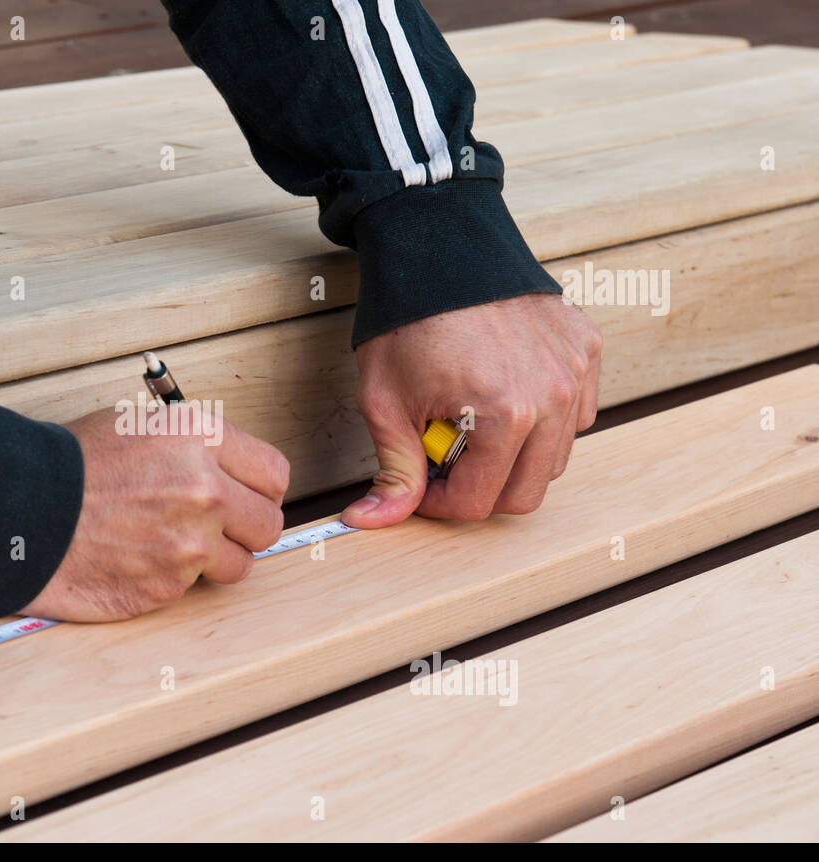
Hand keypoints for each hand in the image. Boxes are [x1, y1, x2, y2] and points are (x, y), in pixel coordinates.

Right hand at [25, 406, 288, 621]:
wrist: (22, 508)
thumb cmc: (69, 465)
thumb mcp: (139, 427)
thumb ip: (194, 449)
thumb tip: (226, 470)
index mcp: (202, 438)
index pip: (273, 474)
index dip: (258, 489)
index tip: (243, 496)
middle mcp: (207, 489)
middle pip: (267, 524)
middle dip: (244, 528)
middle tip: (214, 527)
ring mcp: (191, 543)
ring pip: (240, 565)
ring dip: (214, 561)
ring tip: (171, 546)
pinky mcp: (169, 585)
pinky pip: (194, 589)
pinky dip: (172, 580)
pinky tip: (140, 560)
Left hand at [343, 293, 601, 526]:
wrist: (438, 245)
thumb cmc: (406, 319)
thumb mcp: (384, 401)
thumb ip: (392, 468)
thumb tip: (371, 519)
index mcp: (504, 416)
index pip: (479, 503)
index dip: (439, 504)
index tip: (420, 485)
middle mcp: (553, 399)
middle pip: (525, 493)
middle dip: (480, 489)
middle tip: (445, 462)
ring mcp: (576, 373)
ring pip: (554, 459)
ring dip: (513, 458)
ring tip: (471, 427)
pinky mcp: (585, 350)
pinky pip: (576, 415)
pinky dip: (544, 422)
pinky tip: (504, 400)